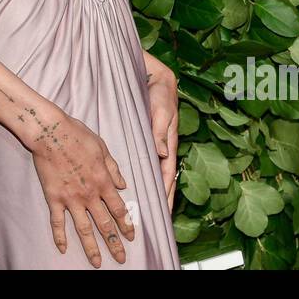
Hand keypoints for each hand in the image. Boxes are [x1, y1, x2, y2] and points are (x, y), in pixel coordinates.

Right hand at [26, 110, 135, 266]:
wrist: (51, 132)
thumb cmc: (77, 135)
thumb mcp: (102, 148)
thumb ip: (113, 168)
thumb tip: (123, 184)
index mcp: (104, 181)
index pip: (119, 209)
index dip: (126, 225)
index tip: (131, 237)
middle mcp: (90, 194)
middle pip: (105, 224)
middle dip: (114, 243)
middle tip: (120, 258)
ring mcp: (71, 198)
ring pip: (84, 229)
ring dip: (91, 248)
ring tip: (96, 262)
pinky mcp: (54, 198)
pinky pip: (58, 222)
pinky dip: (60, 236)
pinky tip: (63, 249)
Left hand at [144, 56, 178, 210]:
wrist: (151, 74)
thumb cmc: (159, 90)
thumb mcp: (161, 107)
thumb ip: (160, 129)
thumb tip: (162, 153)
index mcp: (168, 143)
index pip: (167, 175)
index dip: (166, 194)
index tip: (164, 214)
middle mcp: (160, 147)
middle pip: (161, 180)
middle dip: (159, 201)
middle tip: (154, 223)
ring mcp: (151, 144)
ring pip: (150, 174)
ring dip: (148, 192)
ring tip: (141, 212)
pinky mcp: (141, 139)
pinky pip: (141, 162)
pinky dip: (139, 176)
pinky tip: (130, 187)